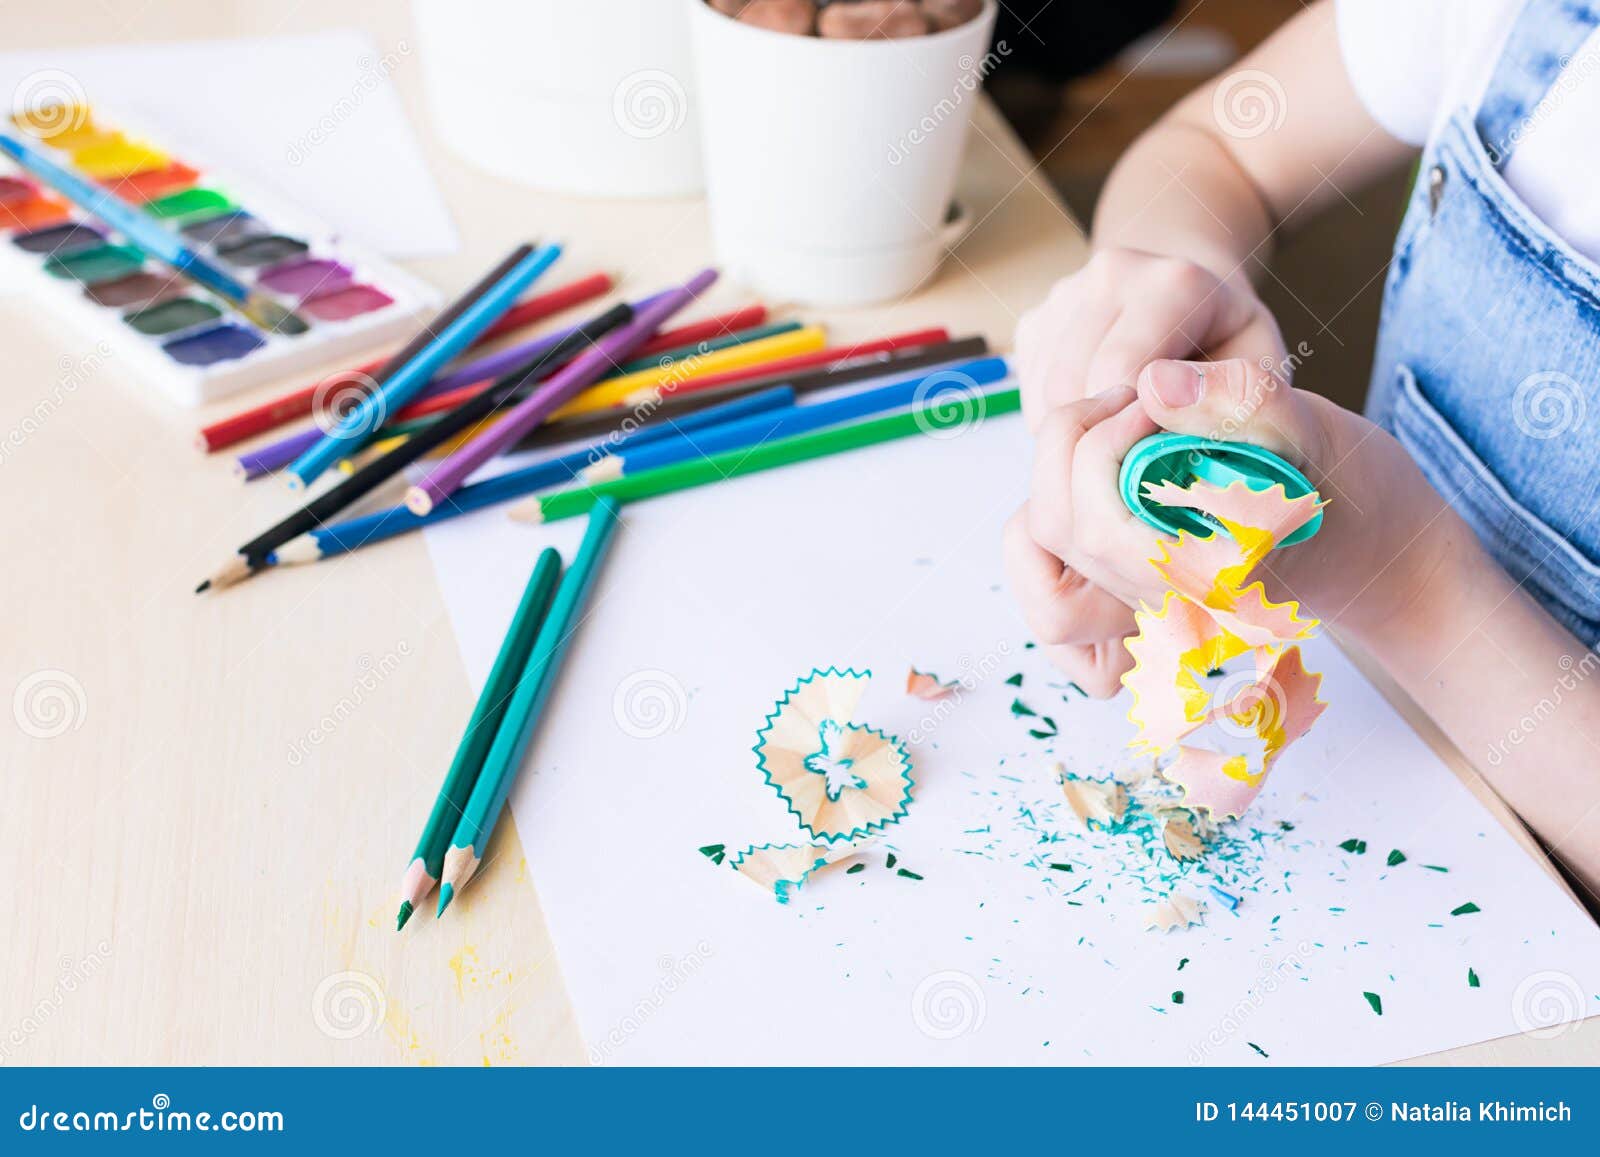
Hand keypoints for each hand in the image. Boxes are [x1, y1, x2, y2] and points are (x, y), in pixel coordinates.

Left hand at [1006, 358, 1477, 695]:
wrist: (1383, 553)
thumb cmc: (1358, 496)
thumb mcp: (1316, 430)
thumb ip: (1243, 402)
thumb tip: (1154, 380)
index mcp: (1197, 580)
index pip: (1092, 525)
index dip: (1102, 443)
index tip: (1150, 396)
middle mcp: (1155, 607)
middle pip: (1055, 531)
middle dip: (1074, 443)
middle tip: (1129, 398)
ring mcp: (1139, 603)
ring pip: (1045, 545)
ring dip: (1062, 467)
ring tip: (1120, 422)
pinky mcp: (1130, 589)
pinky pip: (1054, 567)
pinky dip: (1056, 507)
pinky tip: (1104, 462)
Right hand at [1012, 249, 1287, 431]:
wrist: (1191, 295)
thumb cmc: (1229, 344)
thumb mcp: (1261, 369)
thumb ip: (1234, 393)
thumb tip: (1155, 401)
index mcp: (1173, 283)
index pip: (1121, 374)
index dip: (1137, 429)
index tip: (1164, 444)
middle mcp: (1111, 274)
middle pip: (1076, 389)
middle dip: (1104, 435)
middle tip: (1143, 447)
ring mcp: (1063, 294)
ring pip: (1046, 397)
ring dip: (1079, 431)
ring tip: (1125, 428)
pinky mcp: (1035, 320)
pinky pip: (1030, 394)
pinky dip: (1060, 418)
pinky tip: (1101, 409)